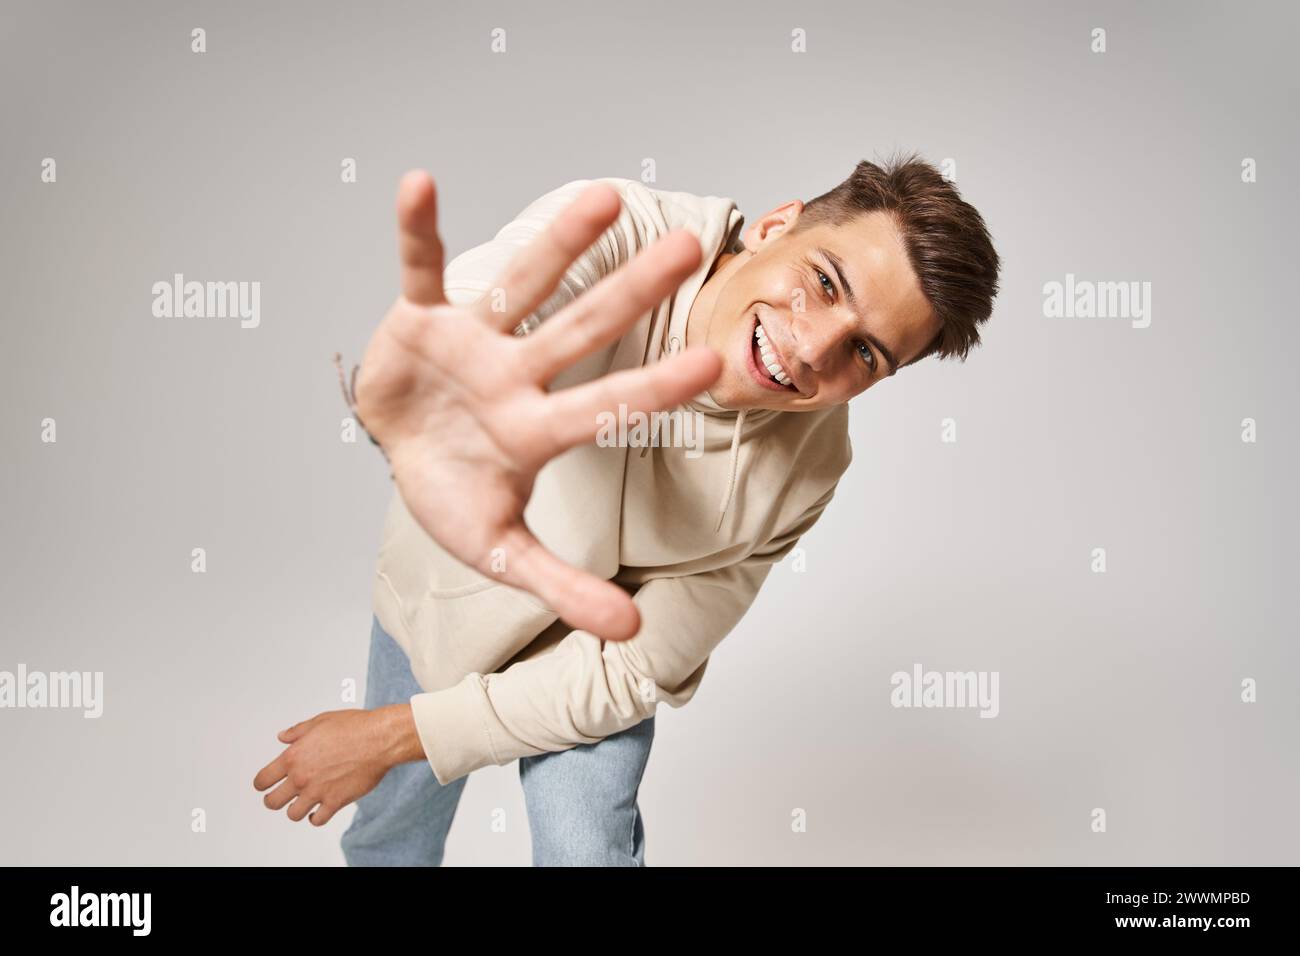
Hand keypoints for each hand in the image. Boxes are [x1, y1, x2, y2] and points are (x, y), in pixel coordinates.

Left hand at [252, 706, 421, 826]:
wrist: (379, 739)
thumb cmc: (354, 727)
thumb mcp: (320, 721)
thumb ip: (297, 732)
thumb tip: (282, 737)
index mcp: (293, 757)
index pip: (262, 780)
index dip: (262, 783)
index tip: (265, 784)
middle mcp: (301, 777)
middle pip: (272, 802)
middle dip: (274, 800)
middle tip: (280, 797)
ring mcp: (317, 792)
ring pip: (293, 814)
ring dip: (296, 809)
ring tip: (302, 804)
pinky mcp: (335, 802)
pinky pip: (317, 820)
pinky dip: (316, 817)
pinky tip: (319, 810)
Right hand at [353, 171, 721, 640]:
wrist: (398, 455)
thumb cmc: (454, 494)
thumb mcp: (500, 550)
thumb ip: (562, 585)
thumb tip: (632, 633)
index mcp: (537, 430)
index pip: (606, 406)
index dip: (653, 388)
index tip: (713, 362)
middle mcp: (518, 375)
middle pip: (581, 329)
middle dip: (630, 290)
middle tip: (689, 246)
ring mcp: (473, 341)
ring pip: (522, 284)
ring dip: (557, 243)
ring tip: (601, 197)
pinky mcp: (422, 319)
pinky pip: (420, 269)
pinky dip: (417, 232)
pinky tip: (419, 185)